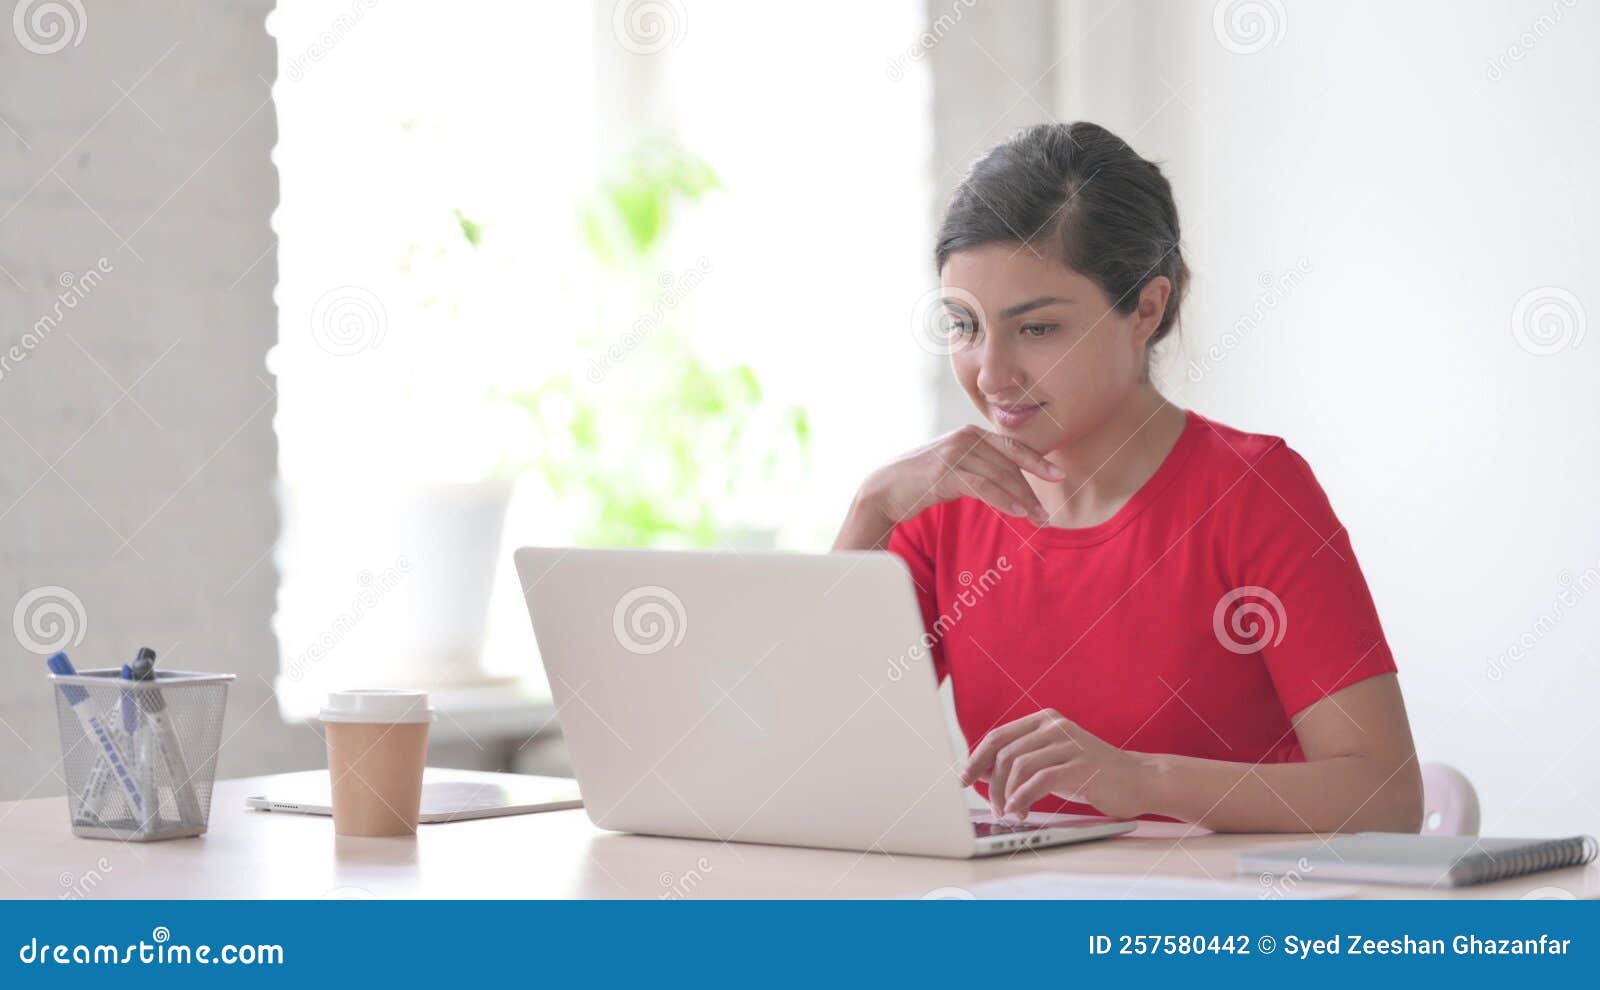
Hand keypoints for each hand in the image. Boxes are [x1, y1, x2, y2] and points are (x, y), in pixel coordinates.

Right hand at [863, 425, 1063, 528]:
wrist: (884, 489)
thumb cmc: (920, 482)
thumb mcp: (954, 469)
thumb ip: (979, 468)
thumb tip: (1008, 484)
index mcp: (970, 434)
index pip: (1012, 447)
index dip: (1037, 461)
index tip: (1059, 476)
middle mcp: (965, 438)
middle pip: (1009, 465)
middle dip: (1032, 490)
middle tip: (1047, 514)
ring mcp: (954, 452)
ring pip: (1000, 476)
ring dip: (1022, 499)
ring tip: (1037, 519)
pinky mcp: (945, 471)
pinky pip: (983, 486)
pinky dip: (1004, 500)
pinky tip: (1018, 512)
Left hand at [961, 709, 1152, 820]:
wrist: (1139, 780)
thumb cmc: (1093, 774)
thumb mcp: (1053, 761)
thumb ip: (1024, 762)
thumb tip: (983, 775)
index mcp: (1044, 720)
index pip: (998, 737)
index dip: (976, 759)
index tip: (963, 780)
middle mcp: (1054, 726)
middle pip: (1004, 754)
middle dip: (992, 785)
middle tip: (995, 808)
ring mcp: (1068, 743)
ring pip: (1018, 767)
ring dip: (1007, 795)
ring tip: (1012, 814)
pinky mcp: (1079, 765)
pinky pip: (1038, 781)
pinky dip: (1022, 799)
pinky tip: (1021, 812)